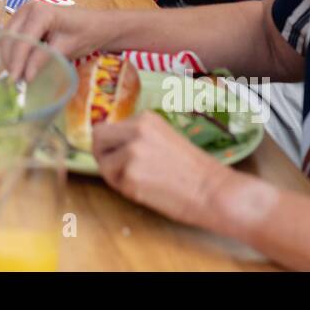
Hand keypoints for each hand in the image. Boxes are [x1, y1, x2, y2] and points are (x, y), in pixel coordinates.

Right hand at [1, 0, 119, 79]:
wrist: (93, 25)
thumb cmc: (84, 34)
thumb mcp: (66, 48)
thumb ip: (44, 59)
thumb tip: (26, 76)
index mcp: (41, 12)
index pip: (23, 39)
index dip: (18, 61)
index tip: (17, 80)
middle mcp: (28, 9)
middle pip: (10, 38)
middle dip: (11, 60)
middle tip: (16, 82)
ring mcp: (24, 13)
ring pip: (7, 38)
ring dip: (9, 58)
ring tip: (17, 76)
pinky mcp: (23, 21)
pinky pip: (12, 38)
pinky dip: (13, 53)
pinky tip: (19, 66)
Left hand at [92, 112, 230, 224]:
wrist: (213, 191)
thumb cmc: (193, 169)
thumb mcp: (163, 137)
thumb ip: (137, 136)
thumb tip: (109, 142)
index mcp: (144, 118)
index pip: (107, 126)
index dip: (109, 143)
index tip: (115, 153)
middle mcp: (135, 130)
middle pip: (97, 139)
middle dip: (104, 155)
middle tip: (119, 169)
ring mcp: (131, 153)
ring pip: (103, 164)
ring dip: (116, 176)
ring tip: (141, 181)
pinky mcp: (130, 177)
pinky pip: (114, 183)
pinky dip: (125, 190)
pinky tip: (146, 190)